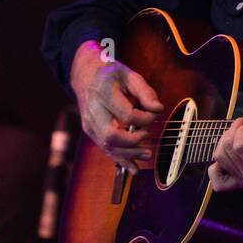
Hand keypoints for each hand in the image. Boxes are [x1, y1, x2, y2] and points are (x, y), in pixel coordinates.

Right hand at [70, 40, 163, 174]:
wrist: (84, 76)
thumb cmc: (110, 75)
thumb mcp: (129, 75)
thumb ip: (145, 92)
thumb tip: (158, 109)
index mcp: (103, 92)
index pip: (126, 114)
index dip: (145, 118)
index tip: (154, 113)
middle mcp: (93, 110)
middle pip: (111, 135)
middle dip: (133, 142)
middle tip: (147, 136)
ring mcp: (89, 123)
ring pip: (107, 146)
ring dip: (129, 155)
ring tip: (147, 154)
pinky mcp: (90, 132)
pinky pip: (105, 149)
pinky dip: (120, 160)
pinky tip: (134, 168)